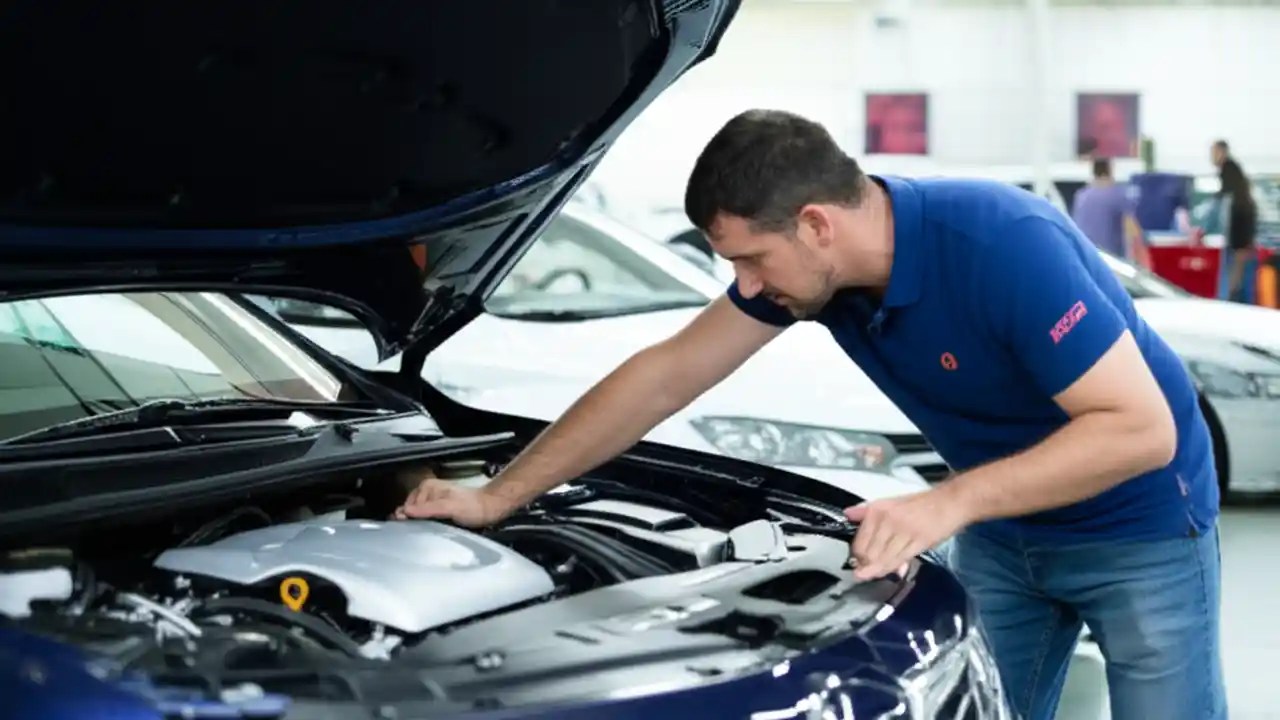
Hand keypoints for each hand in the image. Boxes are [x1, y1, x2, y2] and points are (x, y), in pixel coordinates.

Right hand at [392, 470, 509, 527]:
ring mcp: (432, 501)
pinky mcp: (439, 510)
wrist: (490, 508)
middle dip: (412, 523)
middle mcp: (427, 492)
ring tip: (427, 533)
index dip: (408, 520)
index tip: (411, 530)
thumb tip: (406, 512)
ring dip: (419, 526)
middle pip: (410, 512)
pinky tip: (430, 532)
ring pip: (417, 517)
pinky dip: (425, 526)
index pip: (406, 507)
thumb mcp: (449, 507)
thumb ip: (428, 509)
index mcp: (426, 487)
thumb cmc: (473, 507)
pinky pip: (425, 519)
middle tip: (421, 533)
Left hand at [843, 486, 971, 580]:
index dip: (857, 556)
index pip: (860, 541)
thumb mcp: (891, 502)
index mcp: (877, 510)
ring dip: (877, 570)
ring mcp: (902, 531)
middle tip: (865, 571)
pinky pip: (899, 560)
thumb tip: (847, 514)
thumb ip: (867, 512)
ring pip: (883, 559)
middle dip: (866, 565)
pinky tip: (891, 572)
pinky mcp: (918, 541)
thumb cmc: (920, 503)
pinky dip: (893, 568)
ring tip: (872, 575)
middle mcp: (886, 520)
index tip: (857, 562)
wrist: (949, 502)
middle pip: (869, 553)